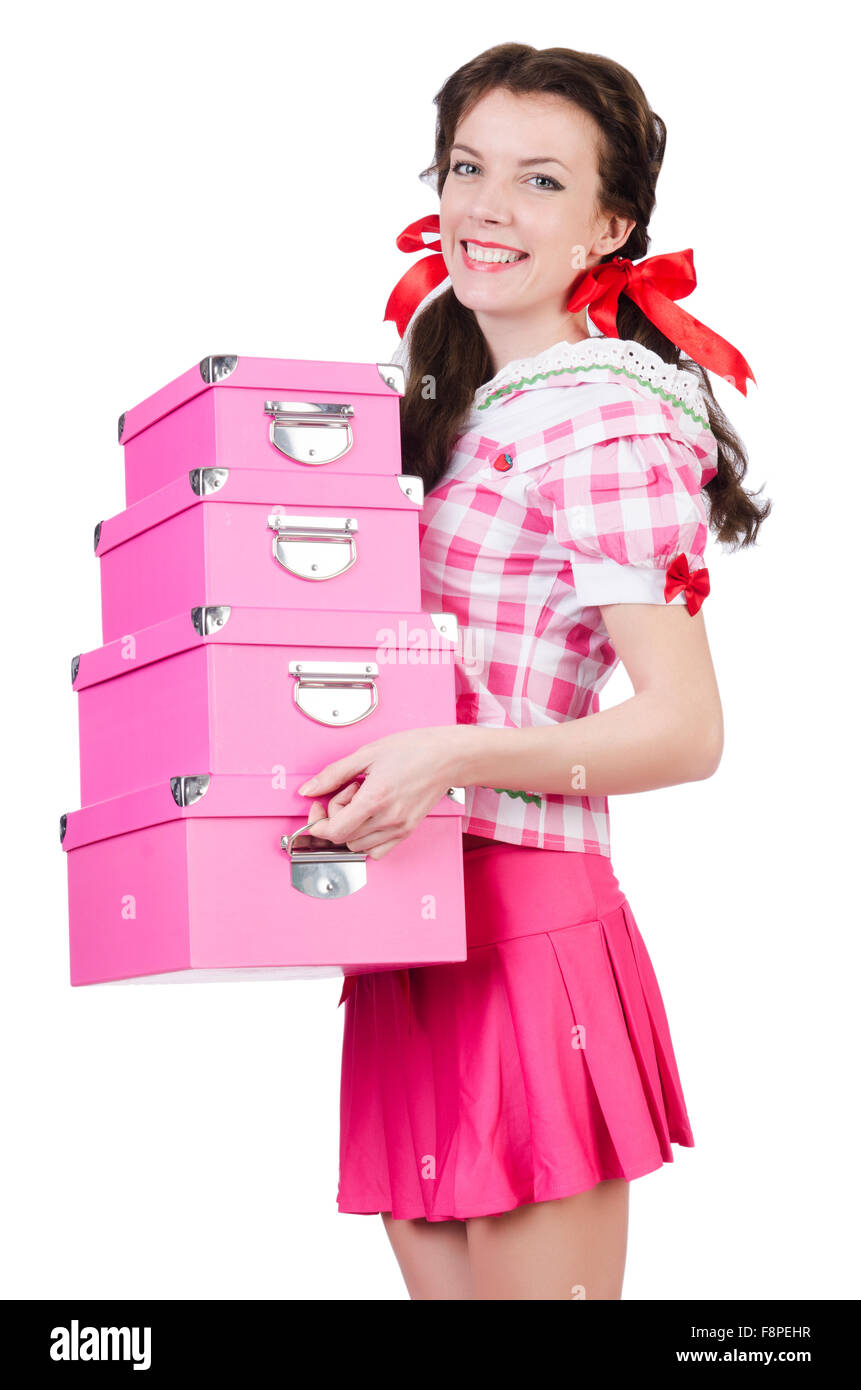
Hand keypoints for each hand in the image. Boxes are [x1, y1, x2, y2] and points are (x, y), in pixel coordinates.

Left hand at [295, 727, 459, 859]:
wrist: (447, 757)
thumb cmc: (414, 750)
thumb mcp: (366, 754)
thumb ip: (333, 774)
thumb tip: (309, 790)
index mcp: (375, 798)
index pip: (334, 831)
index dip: (317, 823)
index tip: (318, 807)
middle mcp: (388, 819)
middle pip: (343, 838)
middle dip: (336, 817)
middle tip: (349, 792)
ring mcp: (399, 828)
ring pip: (358, 846)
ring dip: (352, 827)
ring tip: (364, 800)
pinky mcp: (407, 831)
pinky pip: (377, 850)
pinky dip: (367, 838)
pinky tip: (371, 816)